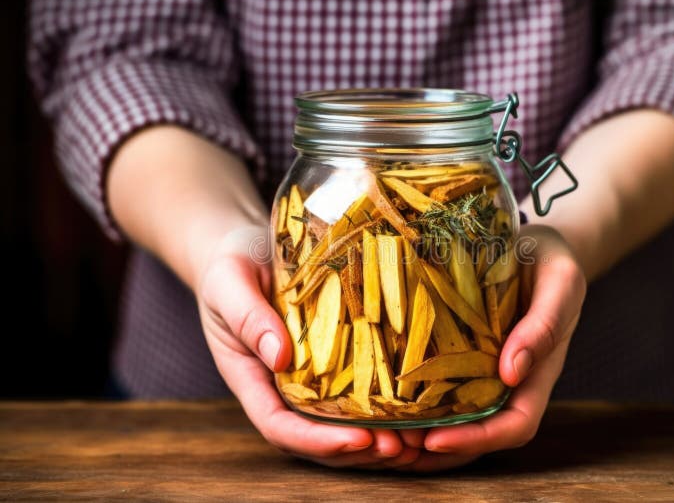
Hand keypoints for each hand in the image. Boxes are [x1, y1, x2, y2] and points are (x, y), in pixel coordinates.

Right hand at [196, 225, 422, 467]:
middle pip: (316, 438)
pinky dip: (384, 408)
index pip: (279, 425)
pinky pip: (355, 392)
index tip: (357, 440)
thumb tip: (280, 356)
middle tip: (402, 448)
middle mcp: (279, 386)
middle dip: (357, 450)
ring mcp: (307, 377)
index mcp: (251, 375)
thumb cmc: (232, 264)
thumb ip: (247, 317)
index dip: (317, 440)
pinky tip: (417, 409)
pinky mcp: (332, 360)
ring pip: (339, 424)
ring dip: (376, 439)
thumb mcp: (230, 283)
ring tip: (417, 441)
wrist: (247, 248)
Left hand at [400, 225, 585, 470]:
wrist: (536, 245)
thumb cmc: (551, 262)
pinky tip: (380, 397)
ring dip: (419, 432)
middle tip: (393, 445)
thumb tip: (511, 374)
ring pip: (454, 418)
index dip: (478, 440)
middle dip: (437, 448)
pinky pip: (436, 385)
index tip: (436, 439)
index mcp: (537, 374)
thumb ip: (544, 325)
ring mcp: (482, 370)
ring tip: (379, 432)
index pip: (515, 425)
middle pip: (477, 435)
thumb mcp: (559, 283)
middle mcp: (508, 382)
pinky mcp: (458, 352)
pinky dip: (412, 400)